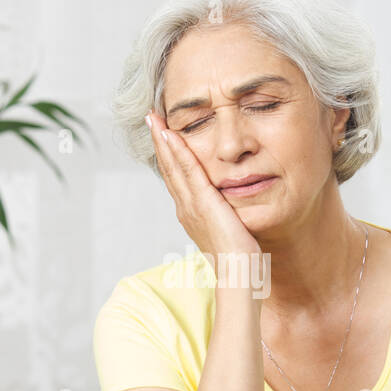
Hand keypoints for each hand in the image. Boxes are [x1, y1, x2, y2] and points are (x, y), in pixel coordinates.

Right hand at [146, 108, 262, 263]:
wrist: (238, 273)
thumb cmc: (239, 258)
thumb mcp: (228, 229)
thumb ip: (224, 214)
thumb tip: (228, 206)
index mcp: (190, 213)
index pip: (176, 177)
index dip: (168, 154)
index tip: (163, 133)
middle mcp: (185, 207)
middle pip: (168, 168)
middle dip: (159, 141)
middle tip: (151, 117)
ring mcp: (191, 205)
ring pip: (173, 166)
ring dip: (163, 140)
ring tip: (154, 118)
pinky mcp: (202, 203)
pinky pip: (188, 171)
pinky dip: (178, 152)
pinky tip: (171, 134)